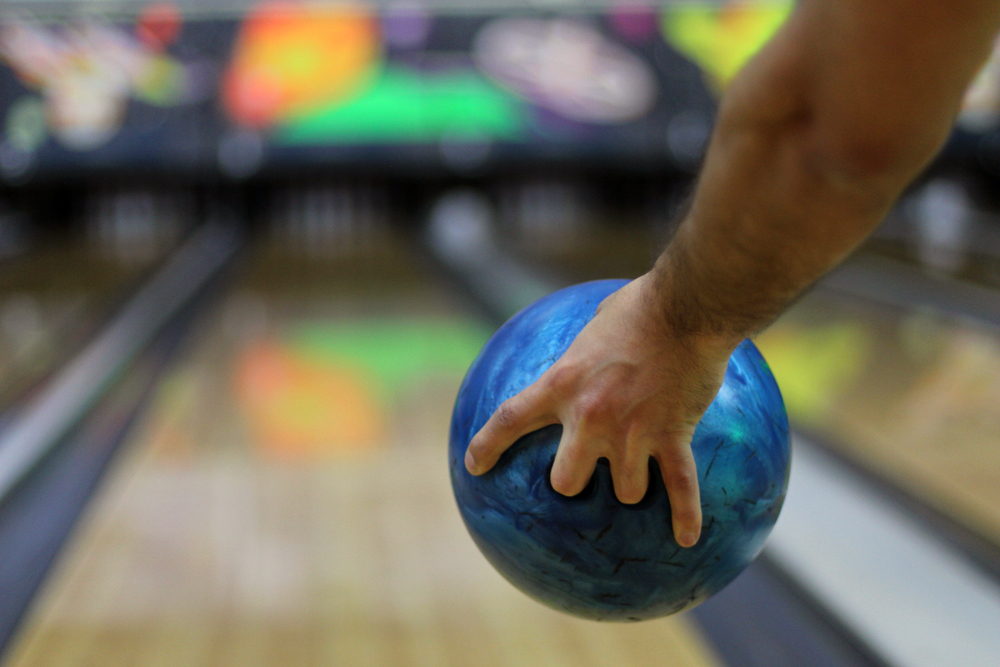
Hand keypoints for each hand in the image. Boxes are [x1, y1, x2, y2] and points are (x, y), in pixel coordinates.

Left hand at [464, 273, 734, 547]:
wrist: (687, 306)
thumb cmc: (641, 306)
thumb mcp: (595, 323)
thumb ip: (583, 351)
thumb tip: (586, 350)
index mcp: (563, 383)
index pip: (510, 419)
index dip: (488, 446)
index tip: (474, 467)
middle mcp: (591, 416)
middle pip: (566, 482)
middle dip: (572, 483)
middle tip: (583, 471)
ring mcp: (633, 432)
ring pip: (625, 490)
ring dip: (630, 486)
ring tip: (641, 475)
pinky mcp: (673, 436)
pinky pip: (680, 488)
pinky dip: (685, 516)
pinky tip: (685, 538)